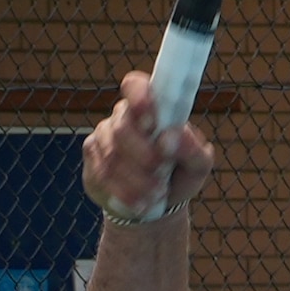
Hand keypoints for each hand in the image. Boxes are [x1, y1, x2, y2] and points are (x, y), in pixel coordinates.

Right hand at [80, 74, 213, 227]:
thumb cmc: (179, 174)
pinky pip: (102, 174)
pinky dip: (124, 192)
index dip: (139, 98)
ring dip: (136, 179)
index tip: (151, 120)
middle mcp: (123, 117)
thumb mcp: (198, 165)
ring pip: (112, 156)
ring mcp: (103, 137)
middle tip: (161, 171)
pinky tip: (140, 203)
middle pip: (122, 127)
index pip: (135, 86)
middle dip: (143, 154)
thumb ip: (192, 149)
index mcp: (151, 107)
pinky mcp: (92, 161)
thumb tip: (172, 135)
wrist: (157, 204)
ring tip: (156, 194)